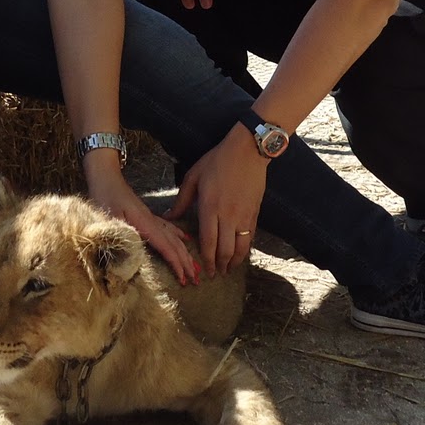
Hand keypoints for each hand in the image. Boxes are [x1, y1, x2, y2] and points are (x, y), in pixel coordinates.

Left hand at [86, 170, 198, 285]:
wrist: (105, 177)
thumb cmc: (104, 196)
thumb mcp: (108, 218)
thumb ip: (121, 235)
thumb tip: (133, 255)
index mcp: (145, 223)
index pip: (166, 246)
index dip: (176, 263)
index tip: (183, 278)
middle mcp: (153, 221)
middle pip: (174, 244)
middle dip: (186, 262)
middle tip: (195, 279)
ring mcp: (151, 218)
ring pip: (173, 237)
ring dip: (184, 252)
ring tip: (194, 266)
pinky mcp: (147, 216)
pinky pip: (168, 228)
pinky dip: (178, 236)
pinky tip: (185, 239)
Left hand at [167, 125, 266, 276]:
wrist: (248, 150)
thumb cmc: (218, 160)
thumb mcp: (194, 177)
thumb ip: (181, 200)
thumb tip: (169, 217)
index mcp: (210, 207)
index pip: (208, 242)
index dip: (206, 260)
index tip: (204, 270)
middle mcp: (228, 216)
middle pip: (225, 250)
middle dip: (220, 266)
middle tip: (215, 274)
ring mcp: (243, 216)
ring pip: (241, 248)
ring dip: (234, 262)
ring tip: (228, 269)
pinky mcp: (254, 213)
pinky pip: (250, 237)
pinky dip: (246, 250)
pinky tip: (241, 254)